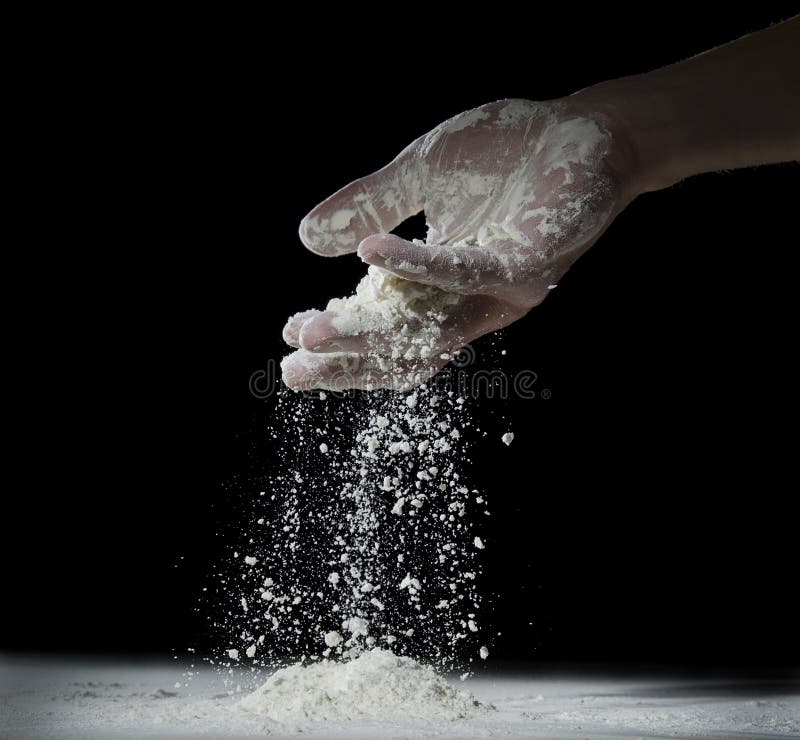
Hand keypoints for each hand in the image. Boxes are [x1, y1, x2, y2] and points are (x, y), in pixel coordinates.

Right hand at [281, 98, 635, 390]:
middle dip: (347, 360)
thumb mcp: (421, 174)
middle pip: (404, 346)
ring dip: (371, 333)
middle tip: (294, 371)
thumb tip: (308, 239)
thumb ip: (371, 205)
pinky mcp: (530, 266)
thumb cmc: (507, 153)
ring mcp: (500, 289)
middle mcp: (470, 299)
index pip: (387, 324)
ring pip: (430, 327)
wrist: (586, 130)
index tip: (293, 336)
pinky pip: (467, 273)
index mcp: (443, 284)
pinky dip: (419, 266)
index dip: (342, 337)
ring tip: (315, 334)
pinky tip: (372, 256)